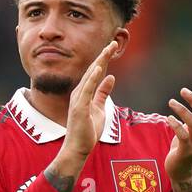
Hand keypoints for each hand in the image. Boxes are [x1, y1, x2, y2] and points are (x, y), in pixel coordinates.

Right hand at [58, 40, 118, 164]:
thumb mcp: (99, 109)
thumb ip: (103, 93)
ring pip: (90, 76)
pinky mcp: (79, 107)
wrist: (77, 149)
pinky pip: (86, 90)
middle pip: (93, 69)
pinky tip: (99, 68)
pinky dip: (92, 78)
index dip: (105, 59)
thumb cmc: (86, 131)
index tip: (114, 47)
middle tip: (114, 42)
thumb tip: (111, 77)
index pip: (96, 72)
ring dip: (100, 61)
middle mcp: (80, 92)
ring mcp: (78, 99)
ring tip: (109, 49)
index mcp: (84, 92)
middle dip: (104, 55)